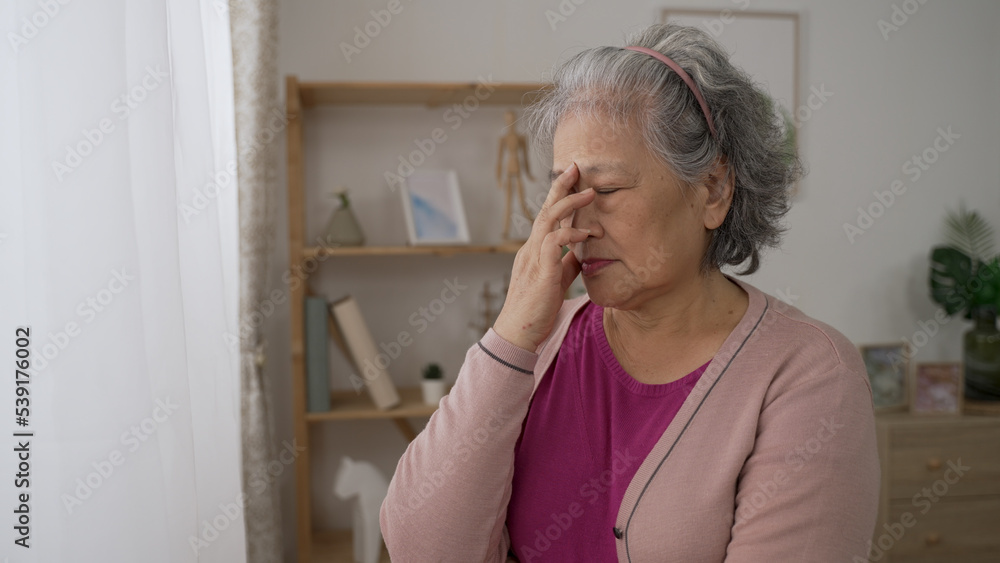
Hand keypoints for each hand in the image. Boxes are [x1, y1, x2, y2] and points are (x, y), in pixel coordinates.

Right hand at [492, 162, 594, 351]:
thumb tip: (581, 252)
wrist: (518, 333)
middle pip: (545, 210)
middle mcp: (530, 249)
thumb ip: (567, 264)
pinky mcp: (541, 272)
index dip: (558, 196)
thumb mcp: (556, 281)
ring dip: (570, 204)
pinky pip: (555, 243)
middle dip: (561, 187)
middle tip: (576, 167)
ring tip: (590, 192)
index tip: (572, 178)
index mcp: (533, 250)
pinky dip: (571, 234)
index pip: (546, 216)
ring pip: (548, 220)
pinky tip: (586, 233)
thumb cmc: (536, 310)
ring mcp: (533, 259)